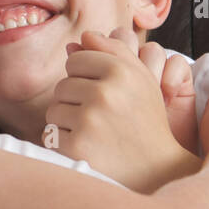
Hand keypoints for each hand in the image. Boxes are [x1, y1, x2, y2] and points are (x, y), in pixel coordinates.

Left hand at [47, 27, 198, 192]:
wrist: (157, 171)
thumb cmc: (145, 121)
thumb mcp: (141, 80)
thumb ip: (115, 51)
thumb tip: (82, 37)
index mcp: (121, 71)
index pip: (76, 60)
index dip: (85, 77)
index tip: (103, 94)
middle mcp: (105, 93)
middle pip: (62, 84)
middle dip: (75, 100)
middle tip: (100, 118)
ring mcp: (90, 120)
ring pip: (54, 109)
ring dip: (67, 122)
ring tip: (94, 133)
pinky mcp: (77, 147)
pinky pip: (51, 134)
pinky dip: (63, 143)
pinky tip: (87, 148)